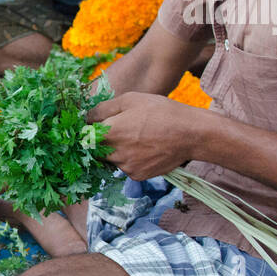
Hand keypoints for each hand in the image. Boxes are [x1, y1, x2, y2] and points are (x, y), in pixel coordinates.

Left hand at [88, 92, 207, 179]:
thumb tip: (86, 117)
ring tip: (136, 138)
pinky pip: (125, 168)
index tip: (94, 126)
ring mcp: (126, 166)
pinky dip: (129, 160)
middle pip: (96, 150)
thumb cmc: (161, 112)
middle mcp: (114, 153)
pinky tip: (144, 149)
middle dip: (102, 142)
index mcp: (109, 132)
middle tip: (120, 131)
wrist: (191, 134)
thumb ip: (103, 109)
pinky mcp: (137, 175)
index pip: (85, 135)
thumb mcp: (130, 100)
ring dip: (116, 151)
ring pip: (111, 160)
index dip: (88, 131)